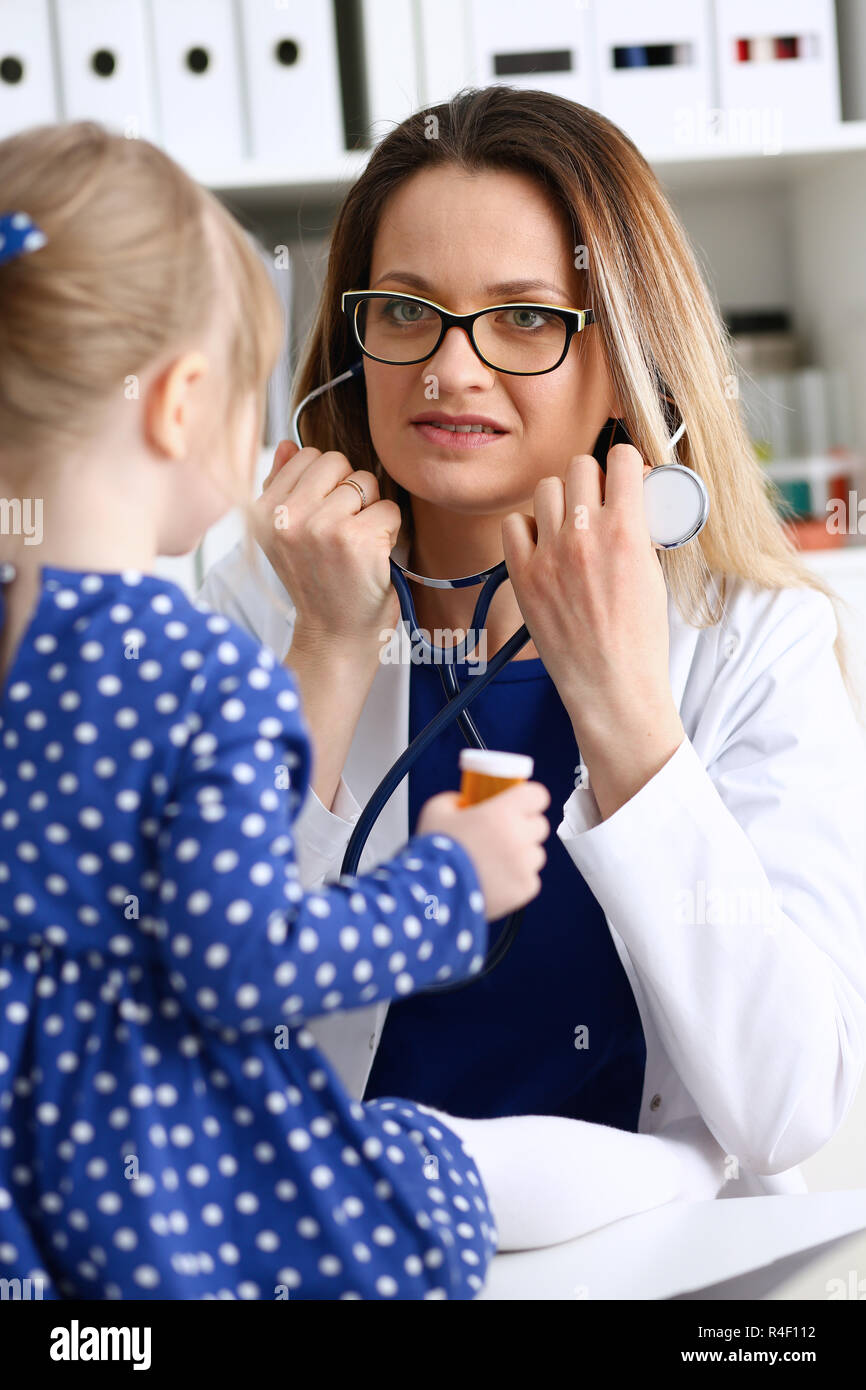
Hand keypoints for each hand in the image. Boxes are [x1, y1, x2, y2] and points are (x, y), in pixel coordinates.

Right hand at [253, 440, 400, 653]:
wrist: (334, 637)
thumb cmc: (317, 585)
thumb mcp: (286, 536)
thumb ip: (283, 487)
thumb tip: (288, 445)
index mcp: (263, 511)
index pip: (306, 455)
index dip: (326, 484)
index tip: (322, 520)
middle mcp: (286, 517)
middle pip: (337, 461)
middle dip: (350, 491)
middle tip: (343, 532)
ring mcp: (320, 527)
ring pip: (366, 482)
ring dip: (371, 512)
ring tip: (356, 546)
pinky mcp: (356, 539)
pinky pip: (389, 508)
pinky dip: (389, 531)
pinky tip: (372, 557)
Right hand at [416, 781, 550, 919]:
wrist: (432, 893)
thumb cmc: (434, 853)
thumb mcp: (436, 812)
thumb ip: (454, 800)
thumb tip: (463, 803)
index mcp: (502, 812)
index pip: (538, 795)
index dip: (529, 799)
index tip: (520, 804)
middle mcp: (519, 837)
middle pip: (539, 825)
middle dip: (523, 828)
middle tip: (501, 835)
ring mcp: (524, 865)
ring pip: (536, 854)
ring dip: (522, 856)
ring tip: (494, 862)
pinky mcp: (524, 890)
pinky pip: (530, 880)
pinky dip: (517, 880)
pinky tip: (495, 880)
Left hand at [501, 446, 684, 817]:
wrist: (611, 686)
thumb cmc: (639, 639)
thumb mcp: (654, 573)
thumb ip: (639, 531)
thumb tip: (629, 500)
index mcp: (626, 532)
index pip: (619, 458)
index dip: (624, 463)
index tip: (624, 474)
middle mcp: (584, 536)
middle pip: (579, 467)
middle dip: (591, 479)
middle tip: (597, 500)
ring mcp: (549, 555)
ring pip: (545, 489)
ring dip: (559, 499)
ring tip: (569, 522)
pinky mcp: (523, 576)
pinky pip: (513, 525)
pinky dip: (527, 528)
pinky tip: (542, 544)